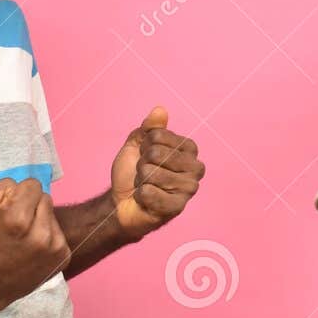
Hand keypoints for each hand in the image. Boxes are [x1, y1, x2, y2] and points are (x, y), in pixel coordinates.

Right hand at [0, 176, 69, 315]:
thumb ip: (1, 187)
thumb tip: (21, 185)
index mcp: (18, 219)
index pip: (32, 185)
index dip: (18, 194)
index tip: (8, 209)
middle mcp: (41, 234)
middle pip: (45, 198)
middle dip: (30, 206)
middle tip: (15, 225)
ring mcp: (55, 248)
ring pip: (52, 215)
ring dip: (39, 221)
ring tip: (22, 237)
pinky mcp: (63, 258)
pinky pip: (58, 233)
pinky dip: (46, 237)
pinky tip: (31, 249)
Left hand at [110, 106, 205, 238]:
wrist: (121, 201)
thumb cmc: (133, 172)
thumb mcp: (137, 144)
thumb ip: (150, 127)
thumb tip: (160, 110)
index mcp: (190, 149)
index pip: (157, 136)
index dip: (144, 146)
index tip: (146, 157)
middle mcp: (196, 168)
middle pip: (156, 154)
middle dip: (142, 164)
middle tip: (145, 174)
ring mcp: (189, 189)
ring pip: (151, 173)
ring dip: (141, 181)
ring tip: (146, 186)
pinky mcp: (178, 207)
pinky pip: (148, 193)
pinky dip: (141, 196)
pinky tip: (147, 200)